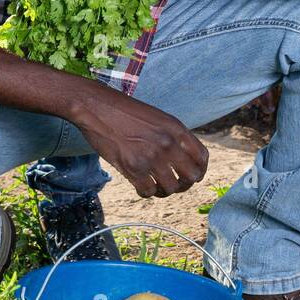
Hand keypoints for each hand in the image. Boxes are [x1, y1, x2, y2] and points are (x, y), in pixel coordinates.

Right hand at [68, 84, 209, 198]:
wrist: (97, 107)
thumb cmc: (125, 111)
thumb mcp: (158, 118)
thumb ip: (173, 136)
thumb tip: (184, 159)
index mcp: (176, 129)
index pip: (201, 157)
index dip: (200, 171)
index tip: (193, 176)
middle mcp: (168, 143)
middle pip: (191, 176)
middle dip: (184, 184)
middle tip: (174, 185)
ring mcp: (151, 157)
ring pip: (171, 188)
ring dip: (164, 191)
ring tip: (156, 187)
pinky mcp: (133, 168)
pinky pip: (148, 192)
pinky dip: (146, 192)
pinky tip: (141, 186)